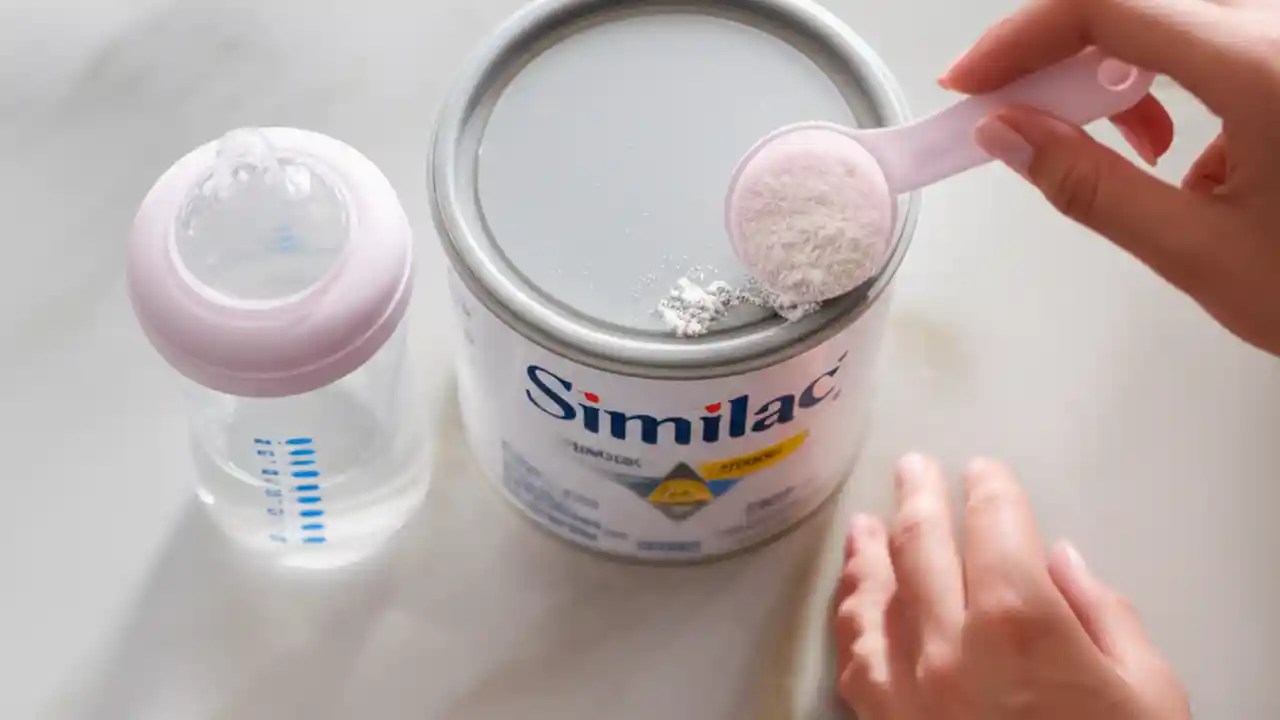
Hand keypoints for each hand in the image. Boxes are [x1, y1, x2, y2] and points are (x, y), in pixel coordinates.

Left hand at [834, 455, 1188, 718]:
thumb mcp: (1149, 691)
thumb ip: (1103, 614)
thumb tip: (1060, 563)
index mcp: (1020, 621)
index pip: (994, 524)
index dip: (989, 489)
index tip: (984, 472)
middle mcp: (949, 643)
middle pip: (921, 543)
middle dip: (919, 496)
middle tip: (913, 469)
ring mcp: (907, 687)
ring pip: (873, 595)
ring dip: (868, 551)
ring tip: (863, 524)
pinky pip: (853, 658)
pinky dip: (849, 619)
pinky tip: (851, 602)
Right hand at [950, 0, 1279, 356]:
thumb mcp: (1199, 251)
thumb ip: (1089, 186)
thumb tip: (1005, 133)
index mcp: (1260, 63)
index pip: (1104, 4)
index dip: (1019, 37)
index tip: (970, 83)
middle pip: (1135, 6)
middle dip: (1062, 60)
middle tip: (1021, 122)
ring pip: (1176, 20)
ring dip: (1123, 74)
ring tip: (1130, 154)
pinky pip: (1220, 37)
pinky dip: (1180, 82)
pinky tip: (1195, 157)